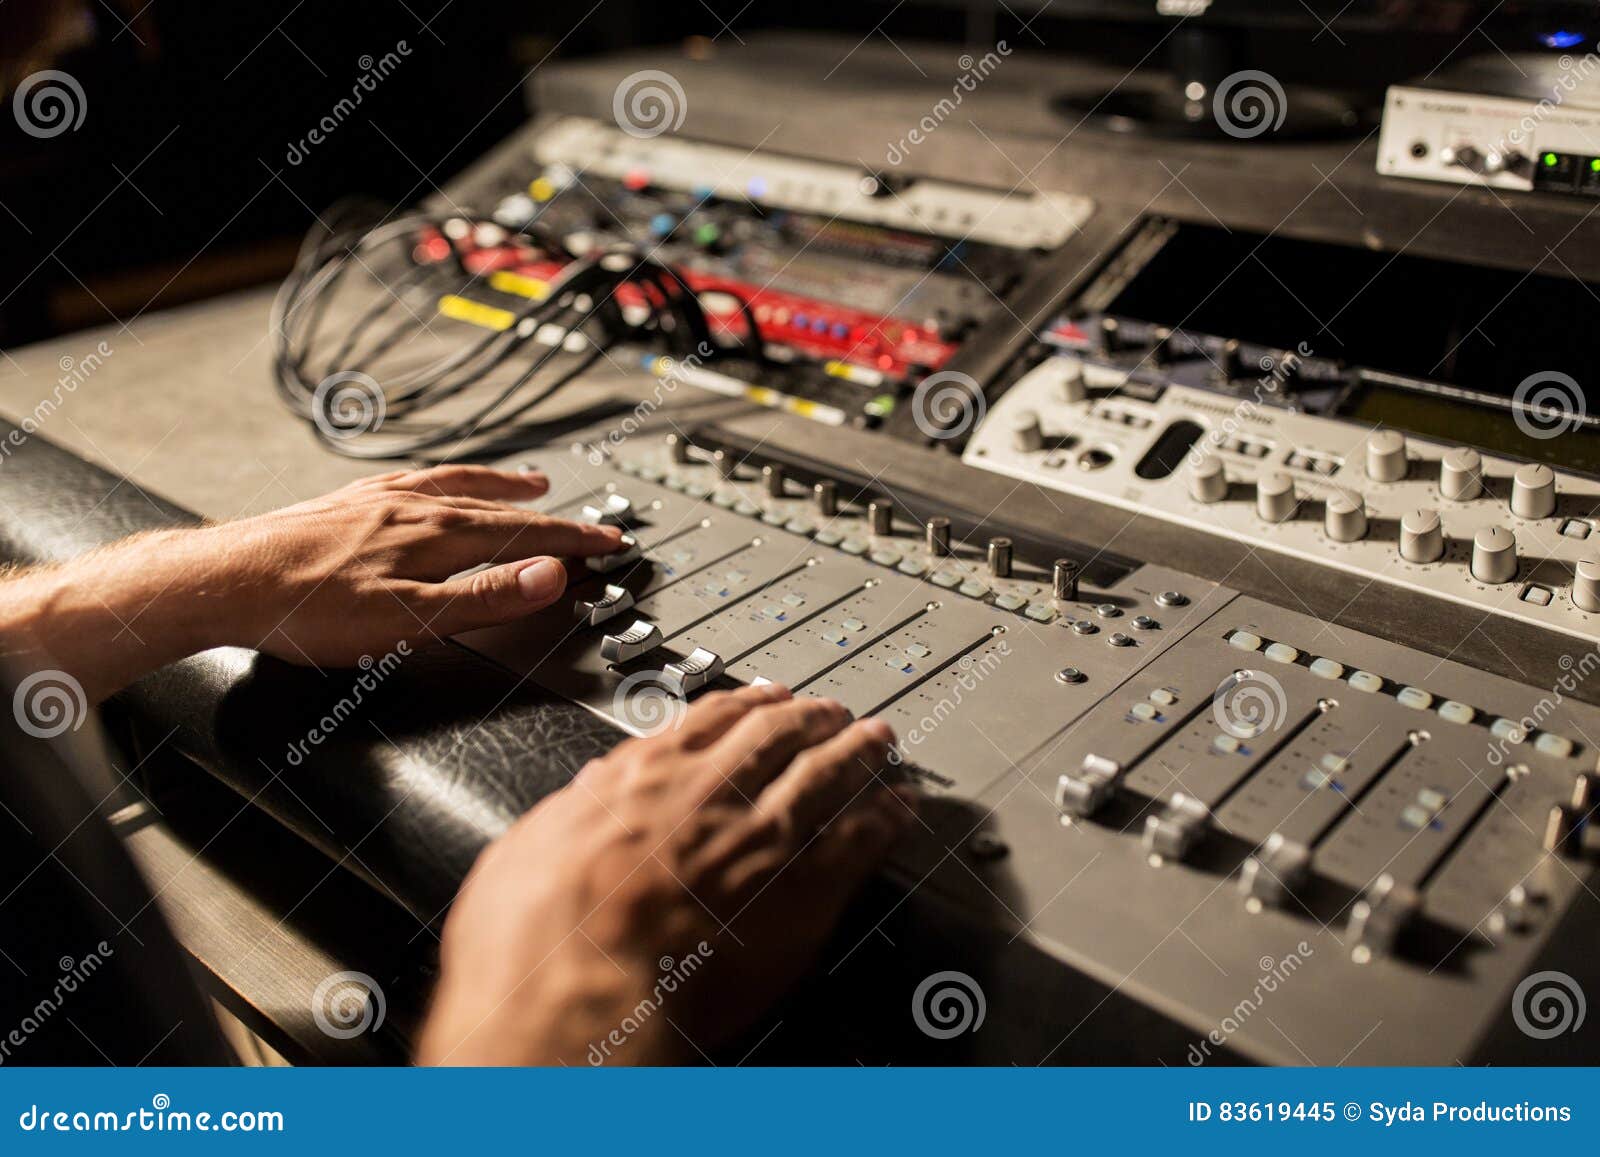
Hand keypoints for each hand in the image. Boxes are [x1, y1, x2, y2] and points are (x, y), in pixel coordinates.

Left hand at [188, 464, 622, 666]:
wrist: (225, 581)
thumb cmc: (309, 608)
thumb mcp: (408, 621)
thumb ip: (485, 599)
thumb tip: (550, 576)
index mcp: (439, 536)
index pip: (528, 536)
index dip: (574, 542)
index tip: (612, 544)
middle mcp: (415, 508)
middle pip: (503, 509)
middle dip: (554, 518)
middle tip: (591, 523)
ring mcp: (382, 501)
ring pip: (459, 486)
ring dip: (504, 488)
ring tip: (531, 486)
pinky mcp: (349, 503)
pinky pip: (418, 482)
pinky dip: (448, 480)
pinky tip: (438, 485)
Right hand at [417, 683, 917, 1065]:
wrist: (580, 996)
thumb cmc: (538, 941)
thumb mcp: (527, 850)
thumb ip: (570, 814)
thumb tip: (587, 795)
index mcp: (643, 778)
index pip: (707, 720)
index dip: (743, 704)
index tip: (761, 697)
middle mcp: (710, 794)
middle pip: (777, 736)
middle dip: (810, 717)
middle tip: (832, 709)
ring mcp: (762, 838)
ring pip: (826, 775)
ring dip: (857, 752)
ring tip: (878, 740)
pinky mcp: (802, 892)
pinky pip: (858, 841)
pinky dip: (883, 819)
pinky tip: (898, 810)